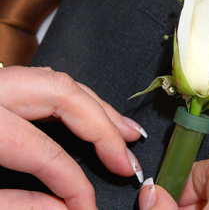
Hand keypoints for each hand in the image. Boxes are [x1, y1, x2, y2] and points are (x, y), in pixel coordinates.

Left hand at [0, 66, 145, 209]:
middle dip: (104, 127)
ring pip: (65, 83)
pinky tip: (97, 111)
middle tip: (128, 152)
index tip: (87, 204)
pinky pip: (54, 82)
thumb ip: (20, 205)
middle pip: (65, 96)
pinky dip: (82, 99)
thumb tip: (66, 207)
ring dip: (99, 108)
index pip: (45, 151)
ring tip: (125, 129)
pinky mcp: (9, 81)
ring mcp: (4, 79)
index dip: (74, 183)